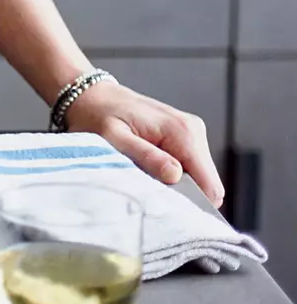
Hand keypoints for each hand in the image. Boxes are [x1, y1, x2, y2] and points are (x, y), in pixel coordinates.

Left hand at [67, 80, 223, 207]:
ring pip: (199, 178)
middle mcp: (193, 130)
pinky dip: (173, 175)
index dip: (194, 204)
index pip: (210, 185)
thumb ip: (145, 156)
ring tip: (145, 176)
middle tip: (150, 191)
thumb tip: (175, 175)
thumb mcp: (115, 137)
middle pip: (206, 184)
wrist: (92, 94)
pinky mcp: (184, 136)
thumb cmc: (99, 114)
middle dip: (183, 195)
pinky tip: (150, 169)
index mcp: (182, 132)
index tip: (169, 209)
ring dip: (176, 185)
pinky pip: (189, 168)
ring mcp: (191, 132)